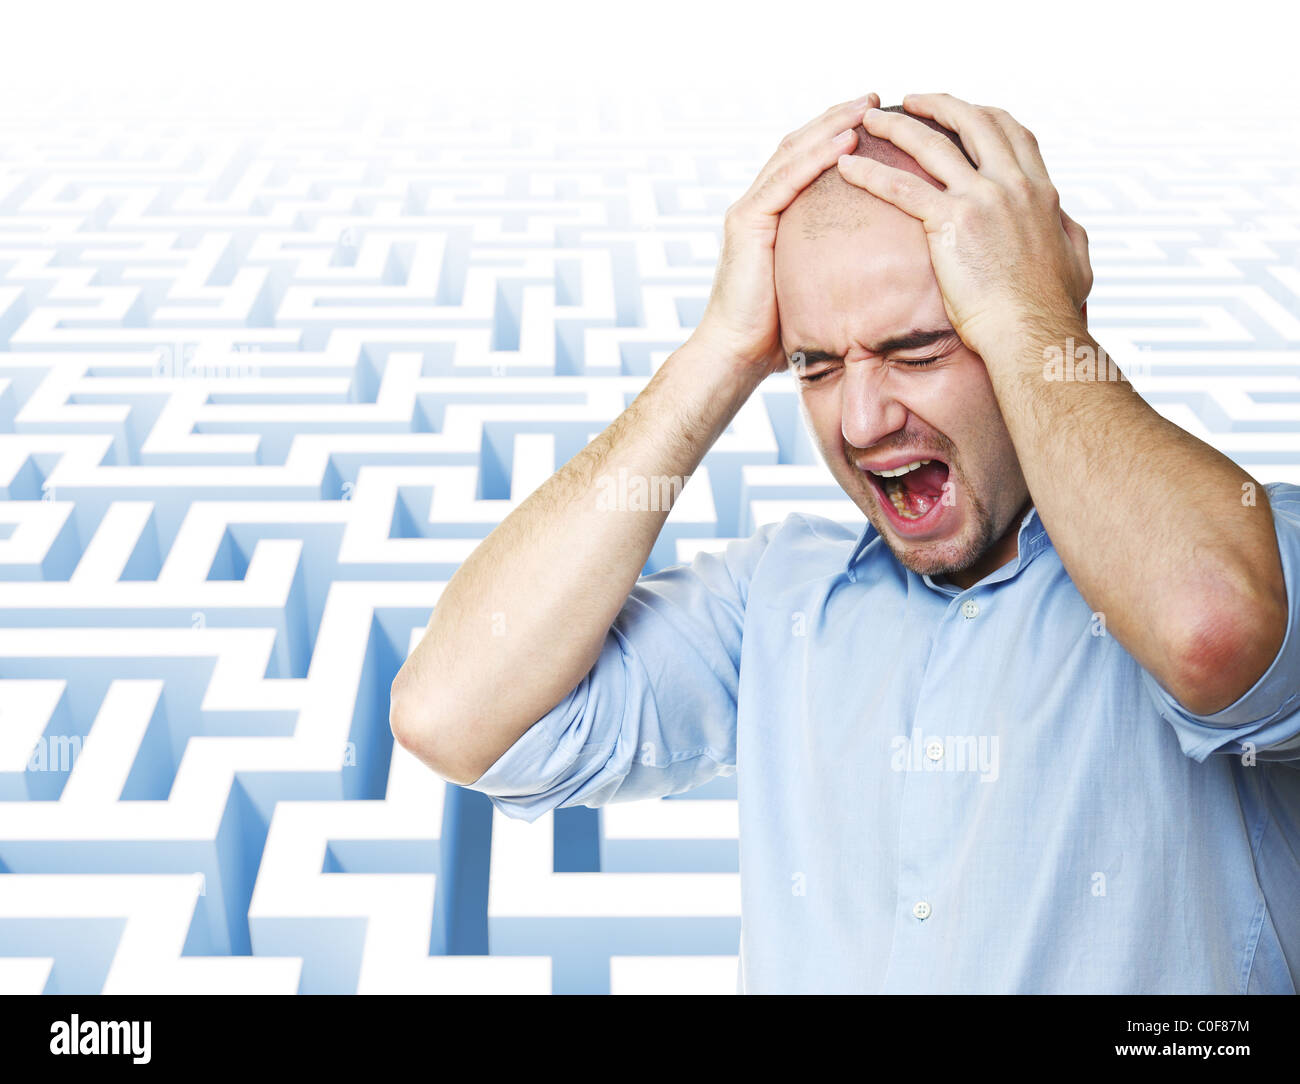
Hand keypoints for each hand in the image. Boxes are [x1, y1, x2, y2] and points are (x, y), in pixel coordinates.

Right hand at [690, 92, 880, 377]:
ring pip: (793, 153)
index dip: (837, 135)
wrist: (735, 356)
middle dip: (838, 118)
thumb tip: (877, 273)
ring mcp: (748, 210)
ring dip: (832, 126)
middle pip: (799, 146)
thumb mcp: (811, 289)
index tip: (874, 121)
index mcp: (769, 217)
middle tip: (876, 99)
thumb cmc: (774, 336)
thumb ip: (830, 269)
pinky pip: (786, 180)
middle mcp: (755, 205)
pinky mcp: (747, 222)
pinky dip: (817, 157)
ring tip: (868, 107)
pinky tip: (847, 141)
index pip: (803, 162)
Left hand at [835, 93, 1092, 360]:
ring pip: (932, 145)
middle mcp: (1012, 184)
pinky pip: (901, 188)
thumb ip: (1067, 233)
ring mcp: (982, 199)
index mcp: (1039, 192)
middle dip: (938, 105)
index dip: (982, 116)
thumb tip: (1063, 224)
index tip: (961, 113)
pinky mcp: (951, 223)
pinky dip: (870, 174)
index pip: (1011, 133)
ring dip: (898, 126)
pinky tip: (847, 169)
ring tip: (871, 120)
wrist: (1033, 332)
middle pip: (972, 122)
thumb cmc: (1052, 309)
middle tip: (911, 102)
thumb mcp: (1076, 260)